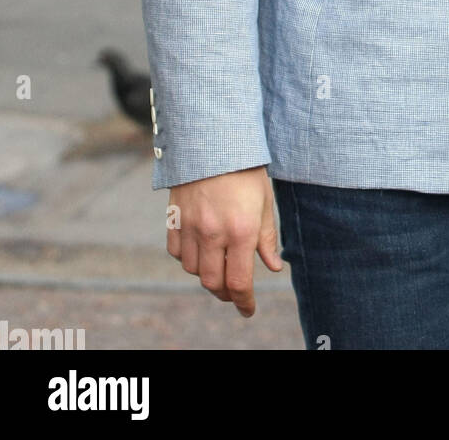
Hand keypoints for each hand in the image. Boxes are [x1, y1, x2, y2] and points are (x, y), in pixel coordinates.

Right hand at [167, 165, 282, 316]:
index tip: (248, 309)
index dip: (244, 302)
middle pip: (213, 283)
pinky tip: (199, 251)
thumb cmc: (246, 169)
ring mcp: (190, 226)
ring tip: (219, 267)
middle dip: (226, 293)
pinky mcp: (174, 219)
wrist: (212, 139)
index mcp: (241, 230)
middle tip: (235, 292)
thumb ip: (267, 237)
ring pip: (193, 270)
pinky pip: (176, 252)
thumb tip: (274, 267)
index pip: (239, 283)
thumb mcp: (264, 200)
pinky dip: (187, 259)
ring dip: (206, 275)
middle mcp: (213, 233)